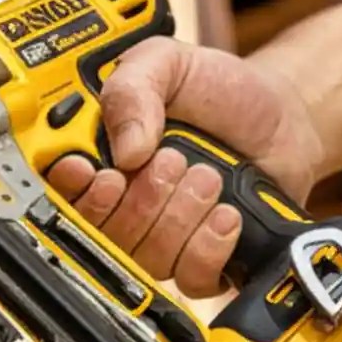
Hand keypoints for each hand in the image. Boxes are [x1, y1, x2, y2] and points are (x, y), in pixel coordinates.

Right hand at [47, 37, 322, 298]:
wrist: (280, 114)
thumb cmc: (217, 89)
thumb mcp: (167, 63)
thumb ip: (134, 88)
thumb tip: (124, 148)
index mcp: (99, 155)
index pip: (60, 192)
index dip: (75, 192)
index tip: (103, 175)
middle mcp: (122, 202)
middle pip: (103, 234)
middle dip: (142, 198)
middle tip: (173, 159)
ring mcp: (160, 235)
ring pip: (146, 258)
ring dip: (180, 216)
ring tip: (208, 176)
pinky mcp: (200, 258)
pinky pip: (189, 278)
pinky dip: (208, 247)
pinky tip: (226, 215)